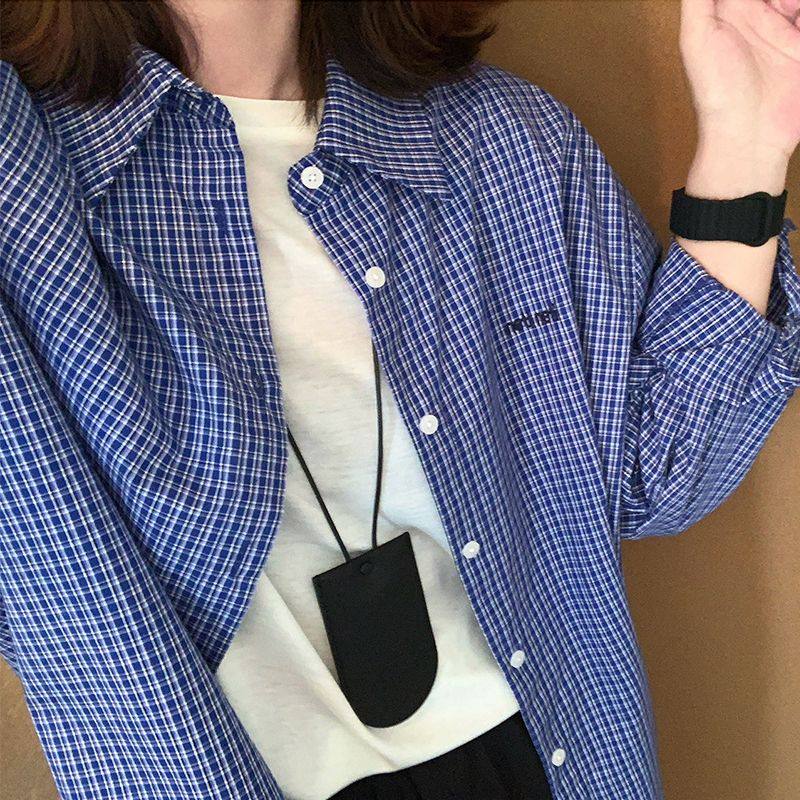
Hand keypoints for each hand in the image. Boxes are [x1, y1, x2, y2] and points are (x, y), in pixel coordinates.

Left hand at [680, 0, 799, 162]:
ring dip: (794, 1)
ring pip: (796, 0)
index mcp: (733, 11)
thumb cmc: (716, 92)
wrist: (748, 136)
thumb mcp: (697, 38)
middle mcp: (761, 17)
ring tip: (790, 11)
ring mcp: (786, 32)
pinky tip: (798, 15)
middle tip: (781, 4)